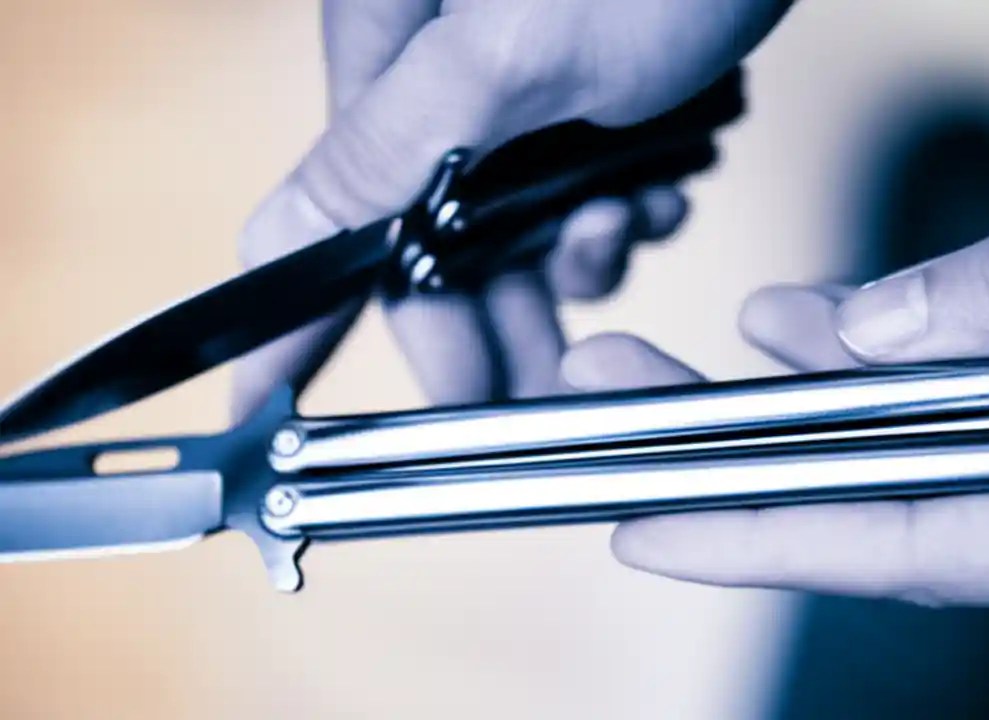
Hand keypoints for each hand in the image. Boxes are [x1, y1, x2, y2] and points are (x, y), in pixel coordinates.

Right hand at [232, 0, 792, 416]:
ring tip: (622, 231)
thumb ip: (386, 154)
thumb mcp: (508, 58)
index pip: (340, 228)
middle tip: (544, 388)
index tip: (327, 411)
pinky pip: (590, 198)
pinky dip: (626, 216)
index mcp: (391, 58)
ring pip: (526, 233)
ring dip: (580, 260)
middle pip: (443, 249)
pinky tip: (656, 195)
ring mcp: (523, 91)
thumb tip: (271, 239)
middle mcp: (444, 77)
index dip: (335, 327)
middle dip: (498, 319)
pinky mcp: (596, 97)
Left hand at [562, 122, 988, 613]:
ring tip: (688, 360)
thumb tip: (869, 327)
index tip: (644, 527)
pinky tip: (830, 333)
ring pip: (954, 455)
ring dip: (822, 407)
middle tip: (619, 404)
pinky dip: (920, 367)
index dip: (773, 538)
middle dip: (754, 459)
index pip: (931, 541)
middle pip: (914, 505)